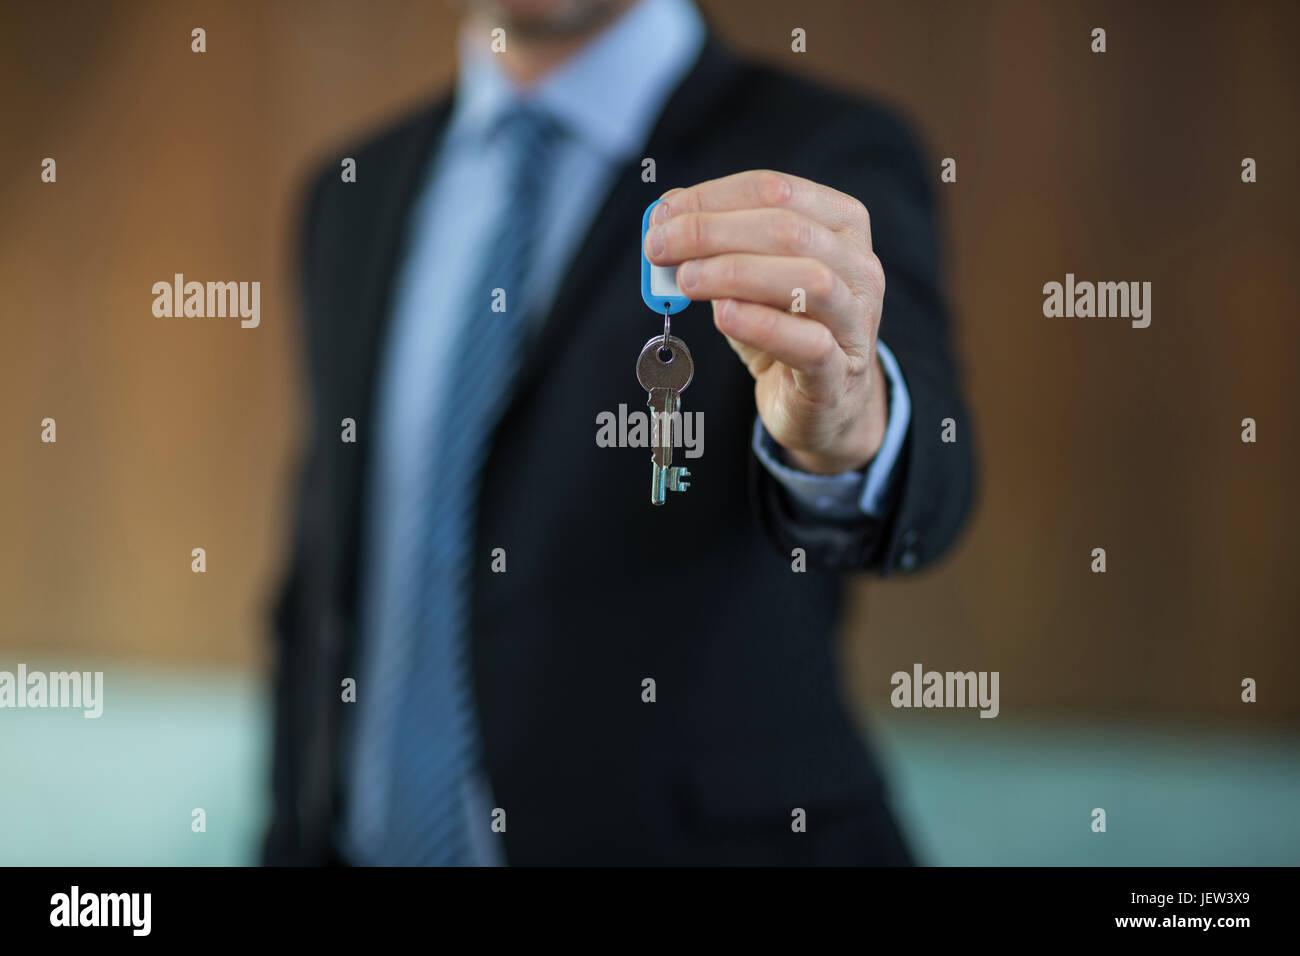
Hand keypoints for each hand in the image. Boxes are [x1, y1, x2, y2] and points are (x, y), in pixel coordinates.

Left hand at [644, 170, 887, 474]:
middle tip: (659, 247)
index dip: (713, 198)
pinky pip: (810, 343)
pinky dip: (762, 324)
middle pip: (789, 230)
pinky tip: (723, 316)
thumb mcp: (748, 279)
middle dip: (712, 232)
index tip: (662, 217)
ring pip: (810, 281)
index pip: (777, 190)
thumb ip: (715, 243)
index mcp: (842, 225)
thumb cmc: (784, 328)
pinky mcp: (842, 373)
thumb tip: (666, 211)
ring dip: (736, 273)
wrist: (821, 403)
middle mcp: (860, 267)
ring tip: (686, 281)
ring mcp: (856, 321)